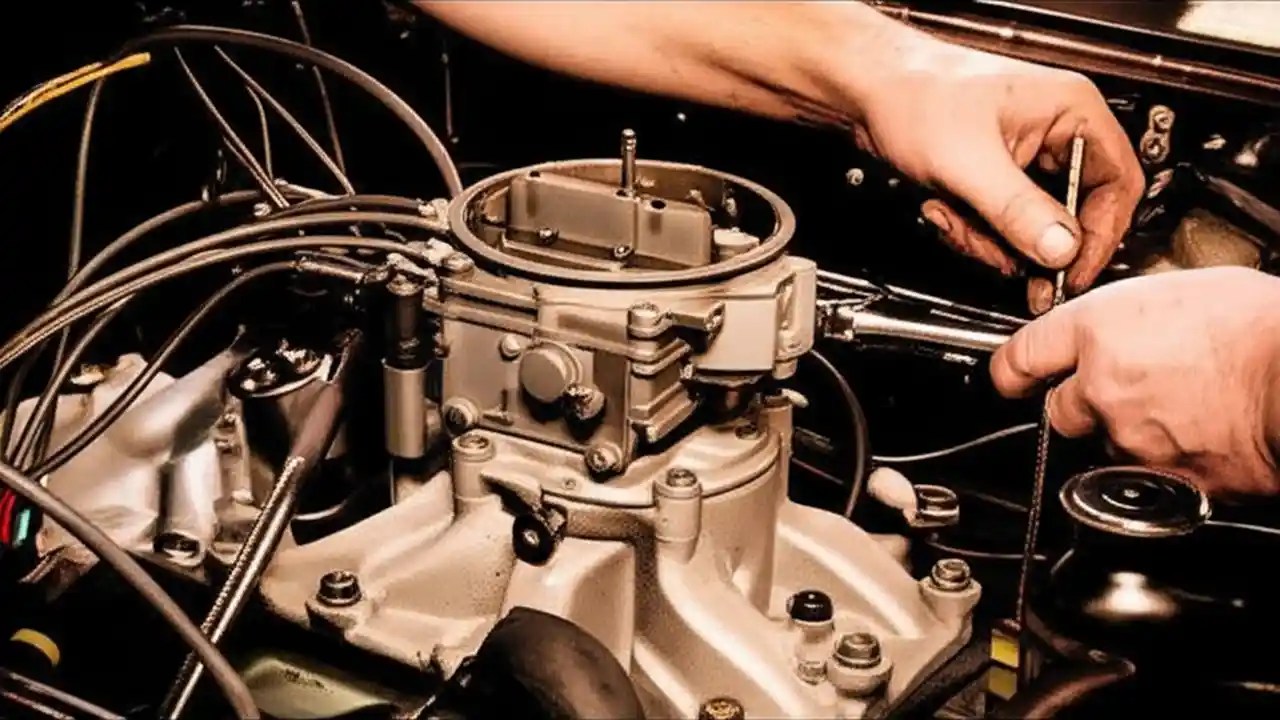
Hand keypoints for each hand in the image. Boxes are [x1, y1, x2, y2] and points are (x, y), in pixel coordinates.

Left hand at [852, 32, 1144, 312]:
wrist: (869, 92)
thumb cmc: (916, 98)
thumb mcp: (970, 163)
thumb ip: (1018, 211)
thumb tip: (1061, 251)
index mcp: (1072, 112)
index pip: (1118, 186)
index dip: (1099, 237)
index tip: (1071, 274)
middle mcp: (1057, 134)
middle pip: (1072, 215)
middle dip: (1026, 243)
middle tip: (1002, 258)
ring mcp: (1027, 158)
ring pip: (1031, 228)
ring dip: (989, 237)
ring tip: (954, 216)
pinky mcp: (998, 178)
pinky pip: (1002, 224)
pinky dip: (972, 230)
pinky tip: (945, 209)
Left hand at [989, 267, 1279, 496]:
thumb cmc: (1265, 329)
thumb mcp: (1184, 290)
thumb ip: (1133, 314)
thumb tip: (1123, 325)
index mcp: (1100, 329)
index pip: (1021, 355)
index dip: (1010, 369)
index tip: (1008, 376)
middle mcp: (1101, 386)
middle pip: (1060, 409)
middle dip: (1083, 404)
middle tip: (1131, 388)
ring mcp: (1129, 438)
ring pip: (1105, 446)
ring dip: (1129, 433)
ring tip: (1182, 408)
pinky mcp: (1162, 481)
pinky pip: (1145, 477)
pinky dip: (1165, 465)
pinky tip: (1199, 437)